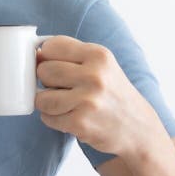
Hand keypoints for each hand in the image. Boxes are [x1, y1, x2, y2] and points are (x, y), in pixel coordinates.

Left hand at [34, 35, 158, 155]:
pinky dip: (53, 119)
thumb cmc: (112, 94)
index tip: (55, 64)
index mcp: (98, 55)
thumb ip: (70, 56)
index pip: (52, 46)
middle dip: (47, 81)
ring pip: (41, 97)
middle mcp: (94, 75)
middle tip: (63, 88)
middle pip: (44, 71)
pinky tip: (70, 117)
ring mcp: (87, 100)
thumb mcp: (101, 66)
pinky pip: (47, 117)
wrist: (140, 130)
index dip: (48, 56)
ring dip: (48, 103)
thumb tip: (34, 55)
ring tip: (66, 104)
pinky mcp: (81, 123)